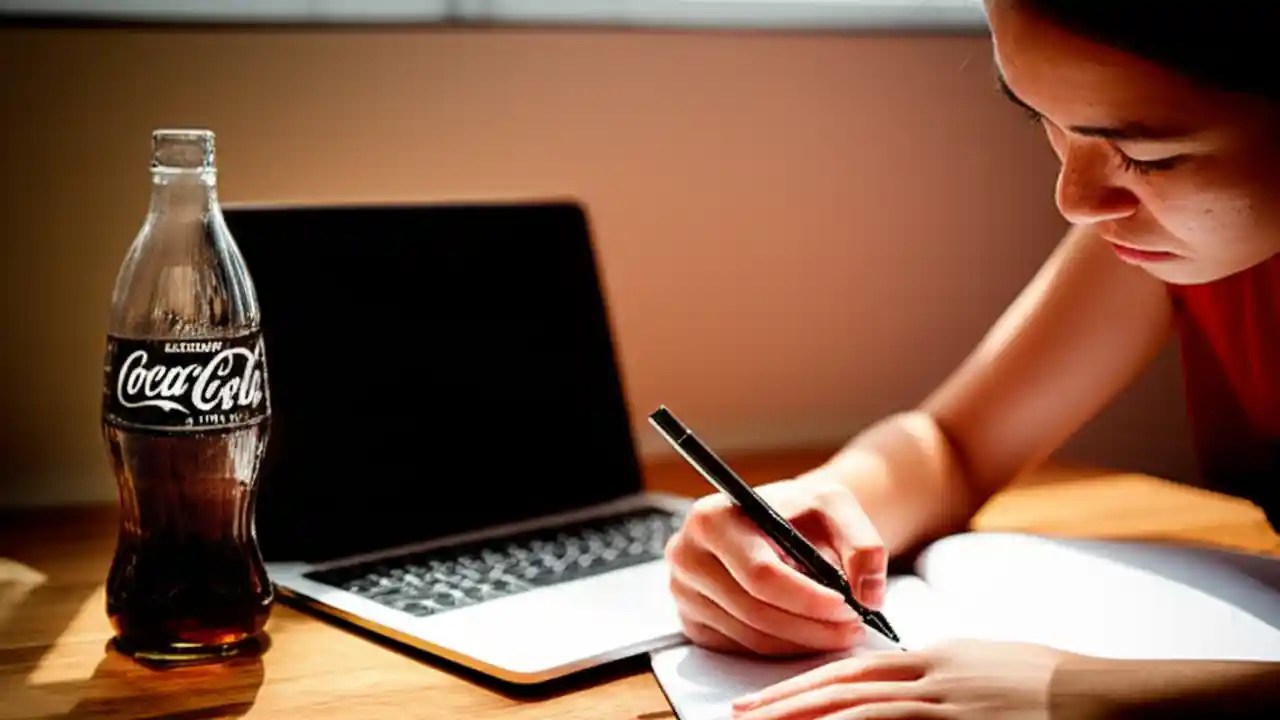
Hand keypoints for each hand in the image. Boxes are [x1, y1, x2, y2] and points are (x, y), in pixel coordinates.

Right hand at [664, 470, 886, 656]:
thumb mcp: (835, 507)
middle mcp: (687, 555)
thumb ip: (862, 544)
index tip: (849, 607)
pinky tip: (808, 632)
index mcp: (712, 518)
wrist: (772, 520)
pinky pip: (742, 648)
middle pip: (754, 611)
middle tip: (854, 627)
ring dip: (802, 641)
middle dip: (812, 626)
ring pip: (751, 637)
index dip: (807, 598)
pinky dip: (782, 647)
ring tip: (840, 629)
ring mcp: (684, 593)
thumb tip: (869, 595)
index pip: (760, 574)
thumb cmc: (799, 511)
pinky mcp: (692, 621)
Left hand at [731, 639, 1072, 719]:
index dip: (803, 684)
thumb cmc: (1051, 686)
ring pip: (860, 715)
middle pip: (842, 689)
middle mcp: (931, 678)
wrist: (1106, 698)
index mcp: (933, 657)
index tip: (767, 698)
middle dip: (787, 703)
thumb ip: (936, 673)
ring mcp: (947, 708)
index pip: (851, 670)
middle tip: (740, 715)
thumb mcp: (983, 664)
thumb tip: (899, 684)